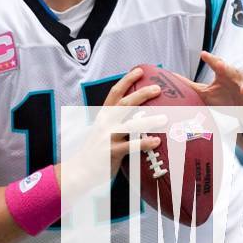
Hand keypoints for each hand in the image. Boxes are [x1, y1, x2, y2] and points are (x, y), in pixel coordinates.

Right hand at [57, 67, 164, 195]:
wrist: (78, 171)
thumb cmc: (95, 152)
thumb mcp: (102, 131)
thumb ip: (116, 123)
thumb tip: (137, 117)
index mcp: (103, 116)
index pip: (115, 93)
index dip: (126, 80)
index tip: (139, 70)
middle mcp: (105, 123)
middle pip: (125, 104)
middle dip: (141, 94)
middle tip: (157, 88)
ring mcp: (108, 137)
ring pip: (130, 125)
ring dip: (149, 120)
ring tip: (165, 118)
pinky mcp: (111, 152)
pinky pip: (131, 146)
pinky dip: (144, 143)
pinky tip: (156, 141)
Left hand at [188, 52, 242, 107]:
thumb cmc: (225, 99)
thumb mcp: (206, 93)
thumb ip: (191, 86)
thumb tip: (171, 78)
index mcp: (225, 76)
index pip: (218, 65)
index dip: (212, 60)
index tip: (203, 54)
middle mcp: (238, 80)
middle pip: (233, 72)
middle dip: (227, 68)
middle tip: (220, 65)